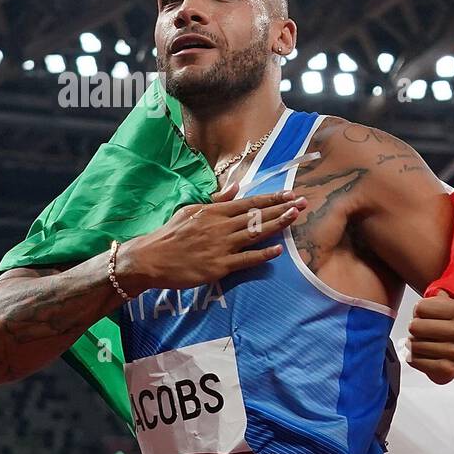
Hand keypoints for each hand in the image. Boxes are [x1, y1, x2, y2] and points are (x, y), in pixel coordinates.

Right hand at [116, 185, 307, 291]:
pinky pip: (245, 259)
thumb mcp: (191, 210)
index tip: (290, 194)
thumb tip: (236, 187)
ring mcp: (221, 246)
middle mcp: (220, 226)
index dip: (271, 198)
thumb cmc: (170, 235)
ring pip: (255, 233)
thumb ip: (216, 200)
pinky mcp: (219, 266)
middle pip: (257, 216)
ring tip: (296, 218)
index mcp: (214, 212)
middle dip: (282, 208)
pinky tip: (278, 250)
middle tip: (303, 203)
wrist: (150, 259)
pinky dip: (263, 254)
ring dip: (278, 224)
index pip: (248, 203)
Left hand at [407, 290, 453, 384]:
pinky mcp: (449, 370)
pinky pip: (416, 361)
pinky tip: (423, 355)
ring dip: (414, 345)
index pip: (419, 308)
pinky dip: (414, 358)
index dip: (418, 312)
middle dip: (414, 329)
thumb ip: (438, 294)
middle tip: (423, 331)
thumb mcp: (447, 304)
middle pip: (415, 326)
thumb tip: (436, 292)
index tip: (429, 316)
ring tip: (425, 343)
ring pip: (414, 345)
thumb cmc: (448, 326)